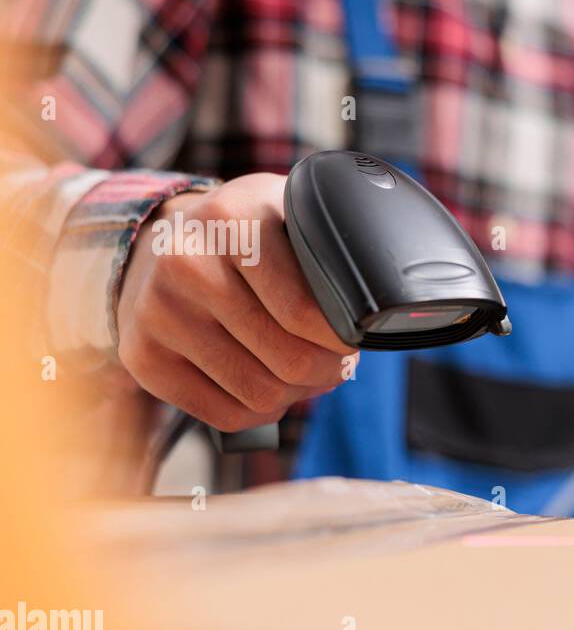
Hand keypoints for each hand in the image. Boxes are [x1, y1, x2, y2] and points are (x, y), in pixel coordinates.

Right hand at [117, 174, 357, 431]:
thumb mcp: (289, 213)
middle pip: (288, 360)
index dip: (343, 339)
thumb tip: (377, 315)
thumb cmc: (247, 235)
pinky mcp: (140, 356)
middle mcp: (185, 263)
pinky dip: (259, 413)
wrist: (161, 242)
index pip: (305, 312)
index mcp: (233, 220)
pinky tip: (266, 389)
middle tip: (335, 362)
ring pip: (259, 394)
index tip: (354, 337)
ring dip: (295, 395)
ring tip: (302, 373)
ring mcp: (156, 312)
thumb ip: (329, 247)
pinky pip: (223, 416)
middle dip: (327, 371)